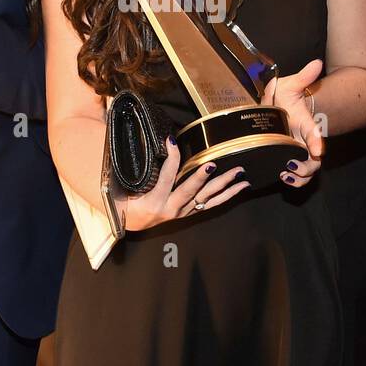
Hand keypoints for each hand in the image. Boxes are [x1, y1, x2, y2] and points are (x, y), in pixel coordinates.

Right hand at [119, 137, 250, 231]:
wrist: (132, 225)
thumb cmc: (126, 202)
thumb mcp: (123, 187)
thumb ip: (132, 168)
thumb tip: (135, 147)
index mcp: (155, 201)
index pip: (166, 177)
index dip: (170, 158)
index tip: (172, 140)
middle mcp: (172, 208)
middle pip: (190, 191)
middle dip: (201, 177)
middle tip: (212, 164)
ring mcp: (184, 212)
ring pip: (207, 198)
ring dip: (225, 185)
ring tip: (240, 173)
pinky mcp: (191, 213)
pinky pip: (213, 204)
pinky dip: (228, 195)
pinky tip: (241, 187)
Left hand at [261, 58, 323, 186]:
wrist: (282, 107)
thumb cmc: (287, 97)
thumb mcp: (291, 85)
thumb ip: (304, 77)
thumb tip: (316, 63)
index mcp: (306, 123)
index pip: (315, 133)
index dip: (316, 142)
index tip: (317, 150)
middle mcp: (305, 140)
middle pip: (314, 160)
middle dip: (306, 166)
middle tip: (290, 164)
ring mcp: (299, 151)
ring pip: (307, 171)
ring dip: (299, 176)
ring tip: (284, 173)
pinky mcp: (290, 158)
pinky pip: (298, 176)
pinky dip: (294, 181)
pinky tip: (283, 177)